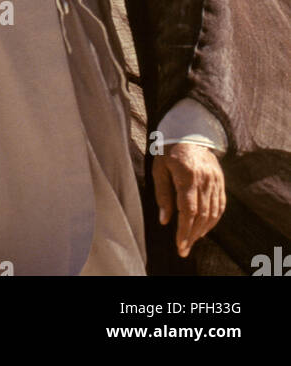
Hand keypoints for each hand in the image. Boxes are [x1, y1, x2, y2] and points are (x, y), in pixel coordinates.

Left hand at [152, 142, 225, 257]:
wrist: (188, 131)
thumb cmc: (167, 151)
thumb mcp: (159, 169)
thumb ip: (162, 195)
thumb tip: (165, 221)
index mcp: (187, 175)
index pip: (188, 209)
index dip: (184, 230)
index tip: (180, 245)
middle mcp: (204, 178)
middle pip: (202, 214)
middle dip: (192, 235)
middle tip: (184, 249)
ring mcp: (215, 179)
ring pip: (213, 212)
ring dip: (203, 230)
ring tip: (192, 240)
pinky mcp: (220, 180)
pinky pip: (220, 205)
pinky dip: (214, 219)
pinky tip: (204, 228)